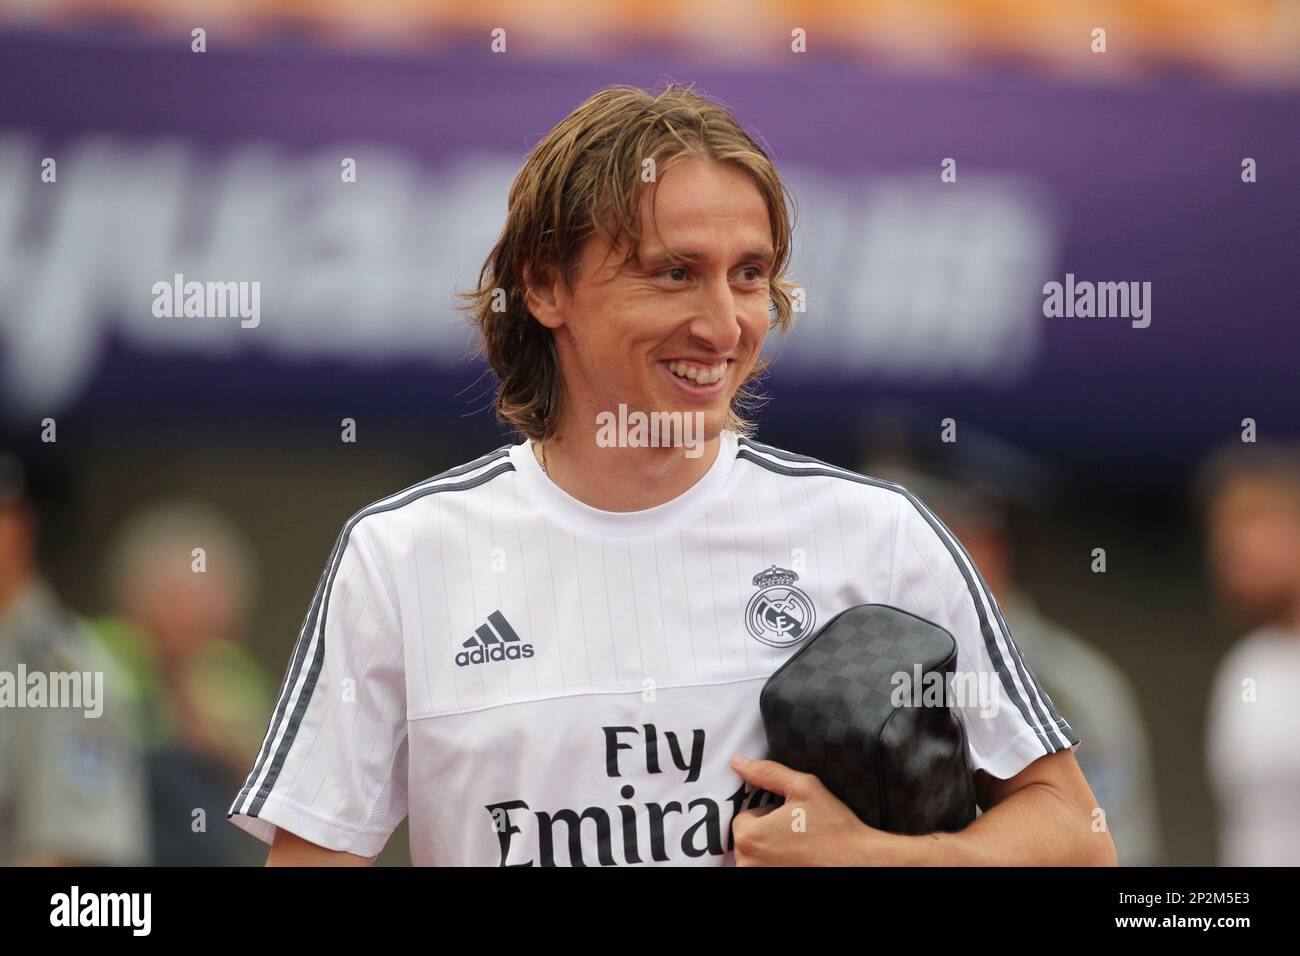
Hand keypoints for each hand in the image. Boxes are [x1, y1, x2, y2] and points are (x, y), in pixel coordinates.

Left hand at [729, 754, 912, 865]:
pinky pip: (765, 867)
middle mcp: (748, 863)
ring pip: (756, 856)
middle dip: (768, 832)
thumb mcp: (803, 787)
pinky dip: (777, 863)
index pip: (744, 818)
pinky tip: (797, 860)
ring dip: (771, 850)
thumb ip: (767, 772)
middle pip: (748, 839)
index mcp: (749, 836)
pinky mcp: (771, 884)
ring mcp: (759, 877)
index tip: (791, 819)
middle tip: (797, 832)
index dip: (768, 814)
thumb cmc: (833, 827)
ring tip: (799, 847)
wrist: (859, 863)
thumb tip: (738, 762)